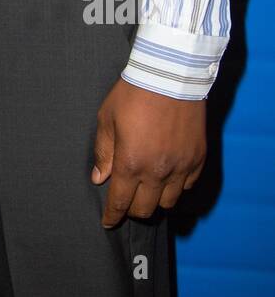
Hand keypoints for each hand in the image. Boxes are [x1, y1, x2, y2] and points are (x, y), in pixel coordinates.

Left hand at [91, 78, 205, 226]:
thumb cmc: (134, 93)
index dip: (112, 216)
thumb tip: (99, 177)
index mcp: (131, 164)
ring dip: (156, 199)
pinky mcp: (197, 159)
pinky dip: (177, 186)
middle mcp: (157, 172)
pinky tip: (168, 176)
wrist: (170, 75)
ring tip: (148, 189)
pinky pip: (188, 186)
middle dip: (132, 209)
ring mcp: (180, 167)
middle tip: (127, 200)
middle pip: (145, 209)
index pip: (120, 203)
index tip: (108, 222)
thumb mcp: (107, 119)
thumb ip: (103, 152)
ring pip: (168, 202)